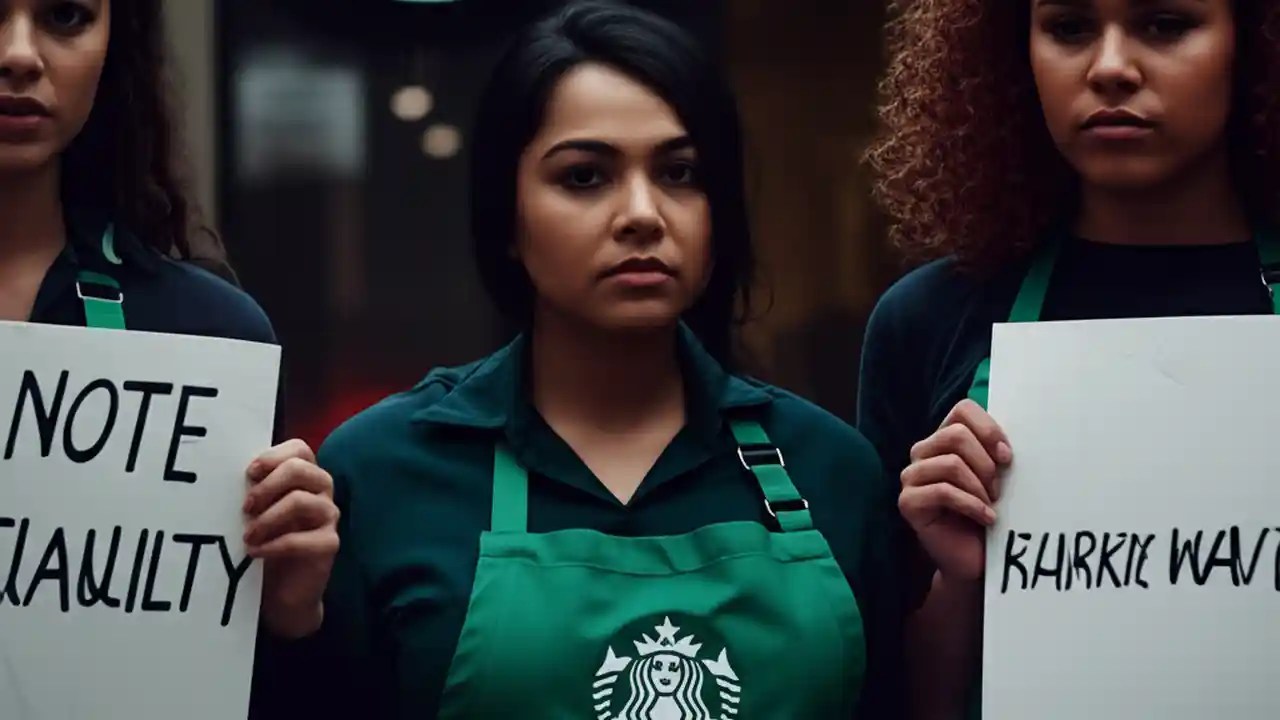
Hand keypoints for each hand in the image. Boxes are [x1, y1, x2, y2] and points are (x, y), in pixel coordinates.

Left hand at [243, 439, 339, 638]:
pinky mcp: (329, 544)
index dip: (273, 456)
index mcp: (304, 478)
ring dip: (267, 518)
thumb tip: (224, 475)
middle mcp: (321, 492)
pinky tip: (256, 553)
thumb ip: (253, 492)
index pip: (299, 449)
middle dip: (267, 486)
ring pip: (301, 501)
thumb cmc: (266, 543)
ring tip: (248, 535)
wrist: (281, 592)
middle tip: (245, 506)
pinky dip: (274, 546)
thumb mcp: (256, 512)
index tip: (249, 473)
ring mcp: (329, 517)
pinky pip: (302, 539)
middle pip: (301, 468)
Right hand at [899, 399, 1010, 581]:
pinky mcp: (908, 501)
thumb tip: (1010, 440)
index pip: (962, 409)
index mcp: (944, 438)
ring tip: (992, 505)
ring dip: (980, 487)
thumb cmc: (989, 513)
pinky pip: (943, 491)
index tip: (1007, 457)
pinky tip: (986, 518)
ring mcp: (912, 476)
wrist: (976, 558)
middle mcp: (923, 452)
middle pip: (957, 434)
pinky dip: (972, 505)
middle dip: (986, 464)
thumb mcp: (998, 476)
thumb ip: (997, 451)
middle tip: (999, 490)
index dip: (989, 429)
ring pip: (952, 463)